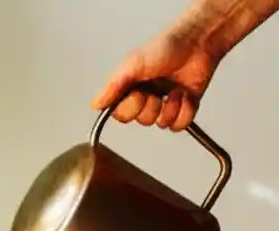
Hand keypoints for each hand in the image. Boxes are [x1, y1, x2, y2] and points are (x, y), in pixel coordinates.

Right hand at [91, 23, 221, 130]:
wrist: (199, 42)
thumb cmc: (167, 47)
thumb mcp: (132, 64)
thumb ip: (113, 86)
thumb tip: (95, 104)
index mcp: (130, 88)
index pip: (121, 114)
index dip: (131, 108)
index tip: (138, 92)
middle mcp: (147, 97)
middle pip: (142, 120)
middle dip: (151, 107)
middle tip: (157, 90)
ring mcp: (166, 103)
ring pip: (162, 124)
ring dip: (170, 107)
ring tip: (175, 90)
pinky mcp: (185, 107)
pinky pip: (180, 125)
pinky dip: (185, 111)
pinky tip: (185, 95)